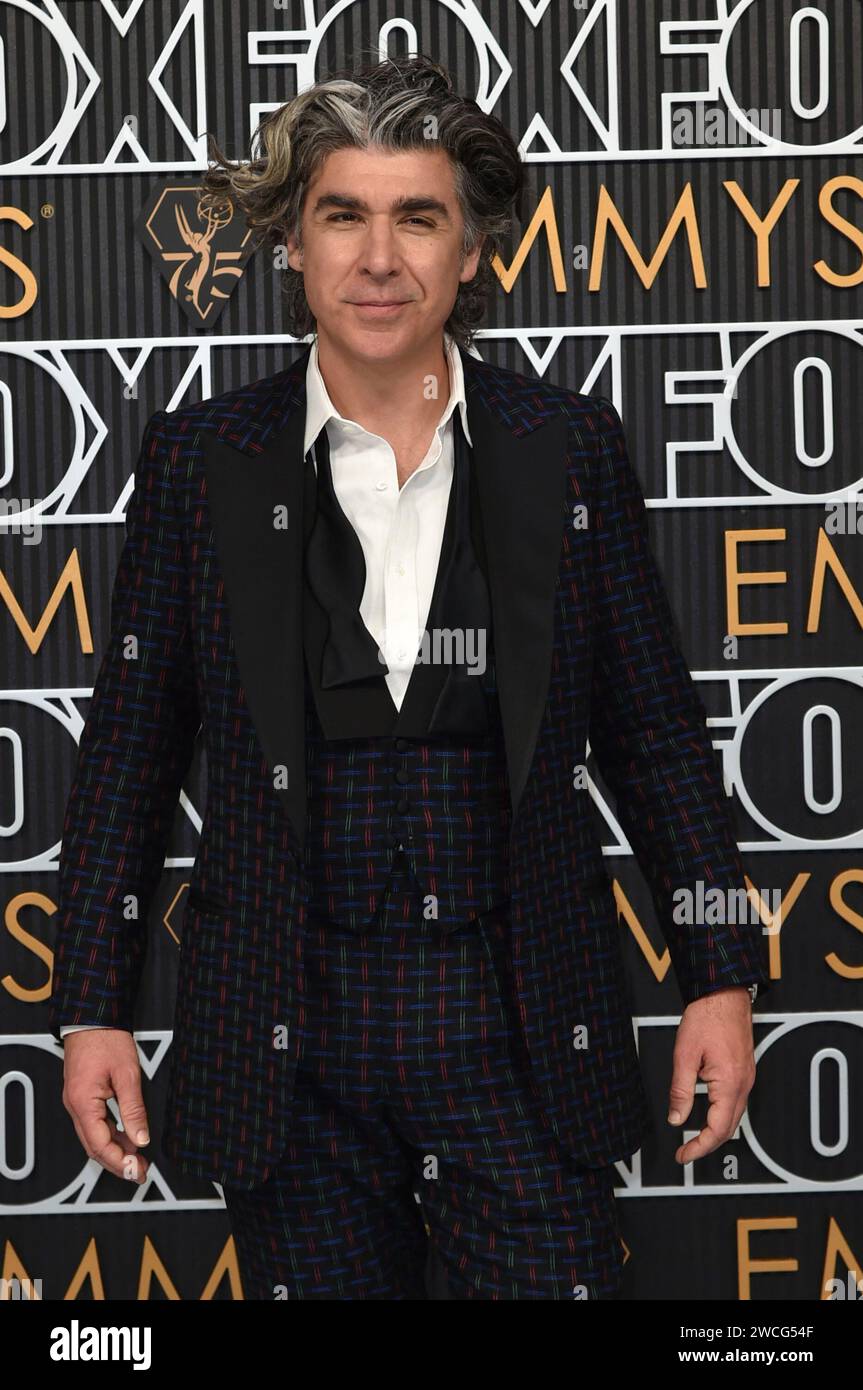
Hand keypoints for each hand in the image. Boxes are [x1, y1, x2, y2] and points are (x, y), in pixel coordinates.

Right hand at [61, 1029, 150, 1183]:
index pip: (100, 1145)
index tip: (137, 1171)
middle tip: (139, 1172)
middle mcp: (75, 1105)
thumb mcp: (127, 1075)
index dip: (120, 1162)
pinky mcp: (81, 1096)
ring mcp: (76, 1101)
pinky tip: (126, 1138)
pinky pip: (94, 1124)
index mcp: (83, 1102)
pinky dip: (110, 1134)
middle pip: (94, 1146)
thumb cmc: (106, 1039)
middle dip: (117, 1163)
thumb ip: (134, 1110)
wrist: (93, 1018)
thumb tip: (141, 1138)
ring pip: (93, 1137)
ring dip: (115, 1150)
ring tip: (137, 1159)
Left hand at [667, 986, 755, 1163]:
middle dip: (707, 1145)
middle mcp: (743, 1084)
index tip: (683, 1155)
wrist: (724, 994)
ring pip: (734, 1117)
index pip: (717, 1130)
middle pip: (729, 1129)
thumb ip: (681, 1090)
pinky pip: (735, 1102)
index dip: (699, 1147)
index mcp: (729, 1083)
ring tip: (694, 1139)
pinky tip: (708, 1115)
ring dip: (715, 1132)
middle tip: (686, 1152)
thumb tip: (676, 1118)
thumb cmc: (708, 1016)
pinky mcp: (744, 1071)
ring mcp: (746, 1078)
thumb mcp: (684, 1055)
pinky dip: (722, 1116)